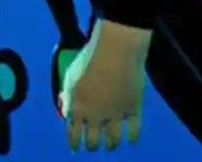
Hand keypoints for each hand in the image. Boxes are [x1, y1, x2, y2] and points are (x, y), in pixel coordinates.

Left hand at [60, 19, 150, 151]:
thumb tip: (66, 112)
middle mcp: (95, 116)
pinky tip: (131, 140)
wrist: (114, 53)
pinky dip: (132, 137)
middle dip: (92, 145)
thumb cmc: (87, 60)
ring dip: (111, 144)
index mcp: (77, 108)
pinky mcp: (134, 110)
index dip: (74, 143)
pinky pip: (134, 130)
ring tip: (110, 146)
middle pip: (93, 139)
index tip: (75, 149)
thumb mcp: (69, 78)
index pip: (73, 133)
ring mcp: (116, 115)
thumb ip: (68, 97)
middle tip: (93, 147)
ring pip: (113, 139)